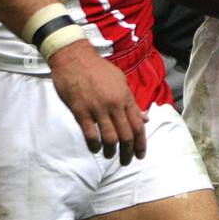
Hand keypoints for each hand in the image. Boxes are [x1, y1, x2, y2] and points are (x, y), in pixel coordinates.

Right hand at [48, 39, 146, 164]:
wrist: (74, 58)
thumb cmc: (98, 69)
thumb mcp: (120, 81)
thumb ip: (131, 101)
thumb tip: (144, 118)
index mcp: (125, 97)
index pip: (138, 125)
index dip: (140, 142)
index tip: (140, 154)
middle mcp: (114, 105)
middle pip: (126, 134)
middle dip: (128, 151)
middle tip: (126, 161)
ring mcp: (97, 109)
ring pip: (109, 137)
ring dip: (111, 151)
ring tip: (110, 156)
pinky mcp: (80, 111)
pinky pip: (89, 133)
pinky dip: (94, 144)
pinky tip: (95, 149)